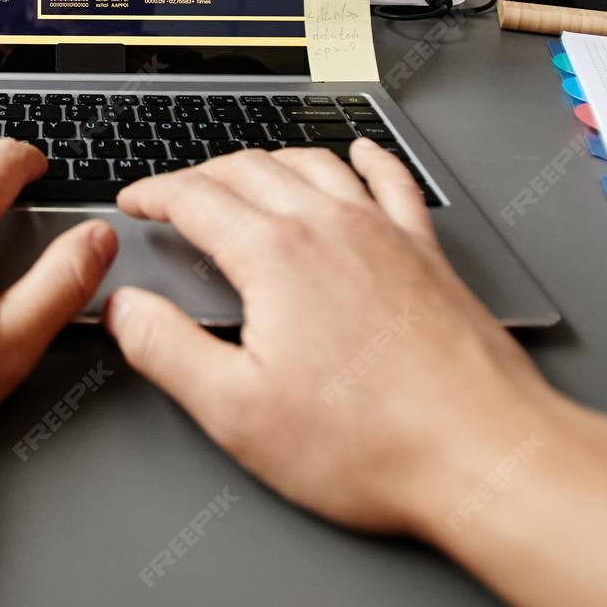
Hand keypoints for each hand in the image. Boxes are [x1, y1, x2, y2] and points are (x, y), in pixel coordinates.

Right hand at [105, 140, 566, 536]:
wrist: (481, 454)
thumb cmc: (372, 444)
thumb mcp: (236, 412)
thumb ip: (167, 350)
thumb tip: (125, 310)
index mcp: (276, 257)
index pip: (195, 199)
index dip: (153, 194)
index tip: (135, 202)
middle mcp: (330, 227)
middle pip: (249, 169)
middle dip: (200, 174)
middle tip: (175, 194)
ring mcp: (384, 234)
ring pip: (313, 163)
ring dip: (267, 160)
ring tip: (243, 173)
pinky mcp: (426, 254)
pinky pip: (392, 180)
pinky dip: (366, 157)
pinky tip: (360, 152)